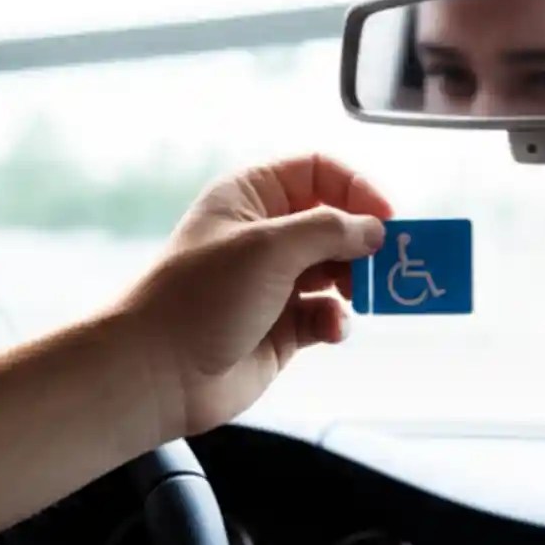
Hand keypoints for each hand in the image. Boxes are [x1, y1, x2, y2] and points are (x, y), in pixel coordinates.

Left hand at [112, 153, 392, 438]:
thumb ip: (330, 230)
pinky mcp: (282, 327)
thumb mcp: (269, 246)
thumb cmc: (200, 296)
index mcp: (252, 196)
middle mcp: (265, 234)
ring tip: (359, 296)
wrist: (156, 373)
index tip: (386, 218)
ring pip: (337, 270)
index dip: (356, 188)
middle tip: (388, 263)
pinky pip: (327, 315)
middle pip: (335, 222)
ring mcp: (274, 282)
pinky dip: (336, 320)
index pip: (318, 171)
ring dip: (355, 283)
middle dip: (363, 242)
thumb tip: (375, 230)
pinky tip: (330, 329)